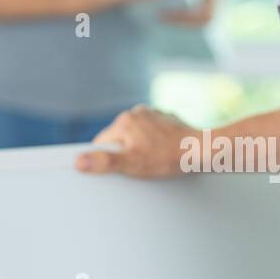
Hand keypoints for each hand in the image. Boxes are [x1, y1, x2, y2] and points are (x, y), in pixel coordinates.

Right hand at [73, 103, 194, 177]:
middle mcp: (136, 112)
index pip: (102, 143)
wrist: (200, 150)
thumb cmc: (168, 157)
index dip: (109, 158)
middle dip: (125, 152)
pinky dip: (153, 141)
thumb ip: (105, 162)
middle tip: (141, 164)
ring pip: (134, 134)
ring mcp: (152, 114)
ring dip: (139, 146)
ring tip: (153, 158)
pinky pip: (150, 131)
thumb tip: (79, 161)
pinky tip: (162, 151)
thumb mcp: (133, 164)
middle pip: (118, 138)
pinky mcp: (165, 118)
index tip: (121, 166)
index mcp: (124, 121)